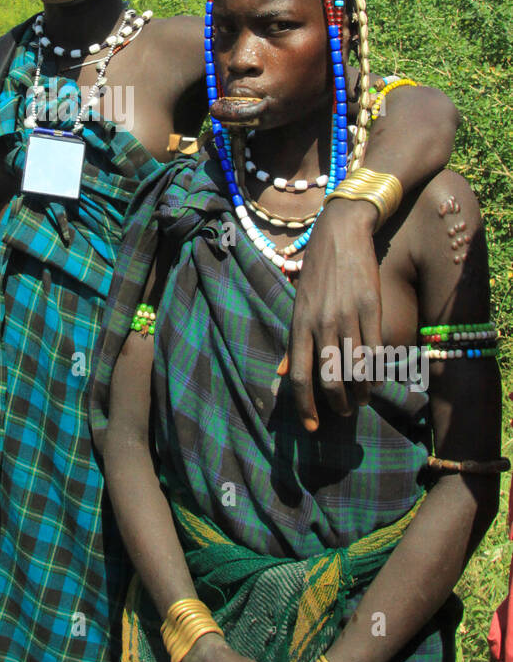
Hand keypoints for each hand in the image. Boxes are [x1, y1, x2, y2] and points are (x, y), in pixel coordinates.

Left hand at [286, 198, 380, 430]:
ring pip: (354, 369)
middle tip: (344, 412)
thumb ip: (294, 342)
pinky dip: (376, 373)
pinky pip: (375, 352)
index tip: (313, 427)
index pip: (300, 376)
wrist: (340, 234)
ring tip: (361, 400)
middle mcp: (320, 324)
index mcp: (298, 324)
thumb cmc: (317, 273)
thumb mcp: (298, 305)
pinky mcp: (370, 308)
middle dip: (337, 403)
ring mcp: (346, 316)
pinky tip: (375, 381)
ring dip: (359, 393)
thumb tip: (284, 374)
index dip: (306, 407)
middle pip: (329, 378)